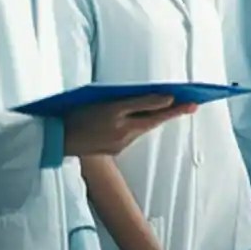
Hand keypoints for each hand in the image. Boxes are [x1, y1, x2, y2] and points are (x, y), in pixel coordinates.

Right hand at [63, 95, 197, 156]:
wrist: (55, 139)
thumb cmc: (79, 116)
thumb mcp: (110, 104)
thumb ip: (141, 103)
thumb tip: (167, 99)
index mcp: (126, 125)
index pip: (158, 115)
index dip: (177, 109)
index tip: (195, 103)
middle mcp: (125, 138)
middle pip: (151, 122)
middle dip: (167, 112)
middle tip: (189, 103)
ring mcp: (118, 145)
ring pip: (139, 127)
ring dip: (148, 117)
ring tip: (161, 105)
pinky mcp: (111, 150)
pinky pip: (127, 134)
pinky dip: (132, 125)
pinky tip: (129, 119)